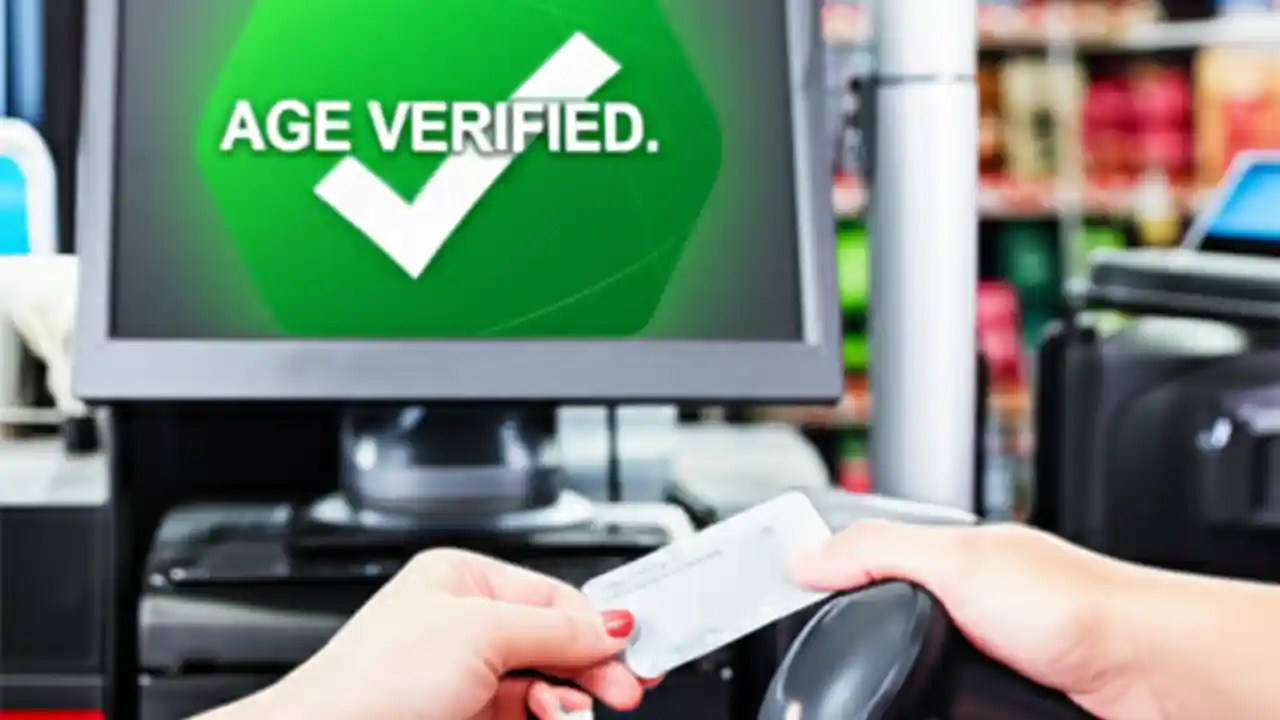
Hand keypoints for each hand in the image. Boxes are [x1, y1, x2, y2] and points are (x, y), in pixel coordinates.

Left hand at [206, 549, 652, 719]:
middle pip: (552, 641)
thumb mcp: (480, 634)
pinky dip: (545, 717)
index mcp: (461, 580)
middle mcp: (462, 624)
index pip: (551, 595)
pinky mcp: (462, 718)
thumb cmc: (371, 682)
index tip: (635, 648)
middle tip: (624, 689)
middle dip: (590, 665)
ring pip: (542, 683)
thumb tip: (611, 622)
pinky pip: (523, 714)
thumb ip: (553, 629)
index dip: (596, 622)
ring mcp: (461, 675)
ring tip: (571, 712)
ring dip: (566, 698)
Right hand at [789, 521, 1159, 718]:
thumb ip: (879, 550)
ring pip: (905, 678)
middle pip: (878, 628)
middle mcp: (963, 608)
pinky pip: (934, 708)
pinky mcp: (990, 702)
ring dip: (892, 685)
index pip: (862, 560)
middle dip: (855, 644)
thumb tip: (806, 555)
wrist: (1141, 673)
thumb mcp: (959, 560)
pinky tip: (916, 707)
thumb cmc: (1076, 603)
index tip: (777, 596)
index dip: (821, 579)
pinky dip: (920, 709)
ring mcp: (978, 659)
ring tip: (875, 688)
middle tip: (828, 656)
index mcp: (950, 560)